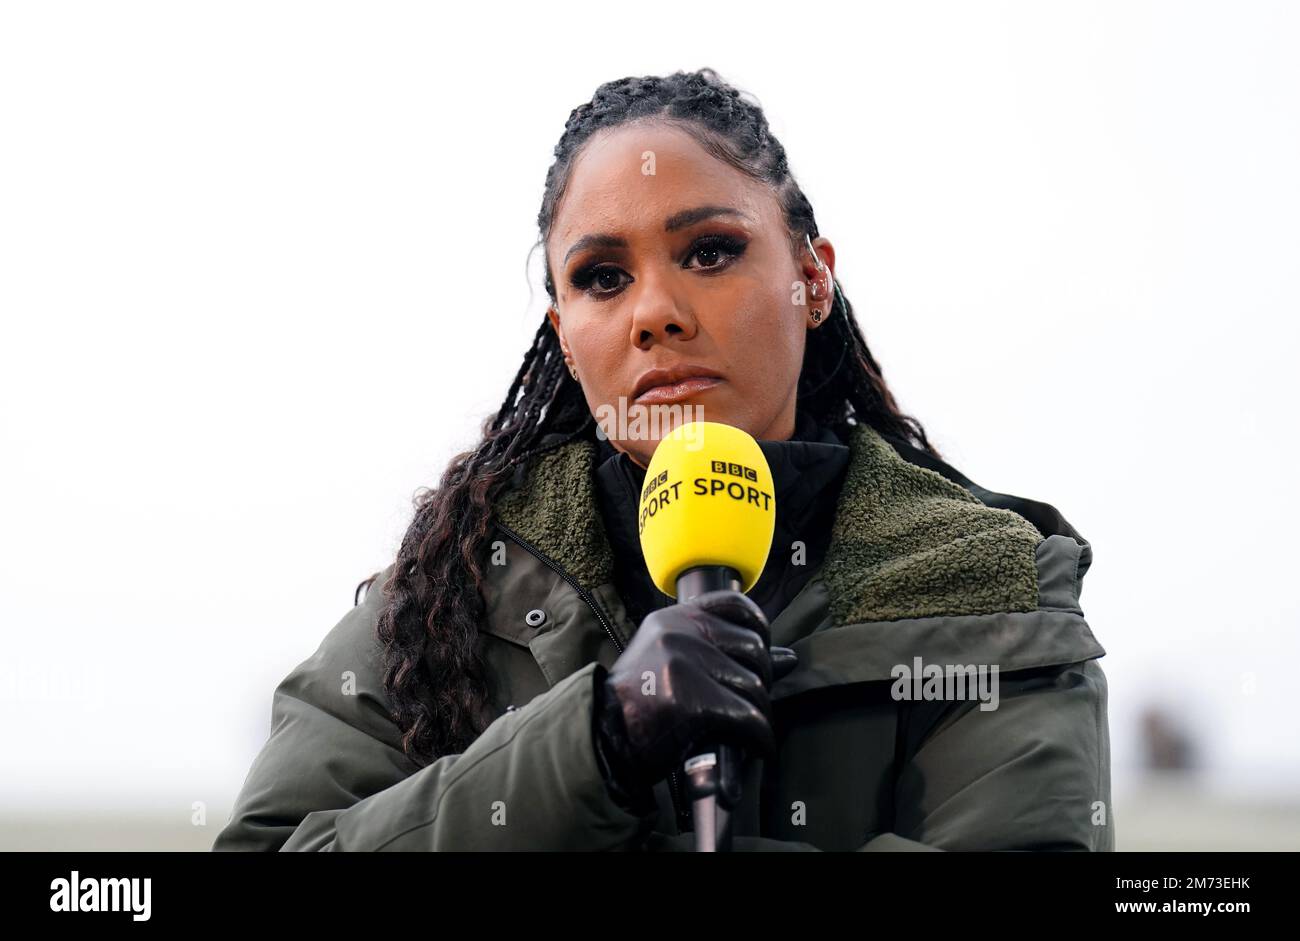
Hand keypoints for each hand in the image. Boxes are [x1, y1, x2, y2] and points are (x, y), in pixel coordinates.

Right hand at [590, 589, 798, 812]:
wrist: (601, 738)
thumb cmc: (639, 705)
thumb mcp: (674, 664)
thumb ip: (725, 654)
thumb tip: (790, 658)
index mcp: (673, 619)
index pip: (734, 604)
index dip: (761, 625)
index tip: (766, 650)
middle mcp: (679, 633)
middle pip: (753, 648)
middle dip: (763, 681)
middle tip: (751, 705)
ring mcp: (684, 664)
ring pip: (754, 686)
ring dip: (761, 715)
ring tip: (753, 733)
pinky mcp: (690, 700)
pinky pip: (747, 717)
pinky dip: (759, 738)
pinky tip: (757, 748)